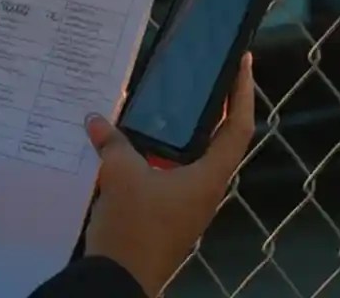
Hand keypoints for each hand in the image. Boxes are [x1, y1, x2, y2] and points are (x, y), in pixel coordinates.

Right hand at [84, 53, 255, 296]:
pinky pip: (167, 174)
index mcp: (209, 177)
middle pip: (217, 140)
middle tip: (201, 76)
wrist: (118, 279)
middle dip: (211, 107)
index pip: (238, 126)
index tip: (243, 63)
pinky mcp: (166, 214)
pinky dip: (156, 153)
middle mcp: (205, 189)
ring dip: (179, 131)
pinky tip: (131, 142)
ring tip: (162, 102)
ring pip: (189, 158)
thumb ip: (112, 142)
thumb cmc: (134, 225)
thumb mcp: (120, 174)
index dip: (243, 92)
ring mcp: (186, 204)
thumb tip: (97, 119)